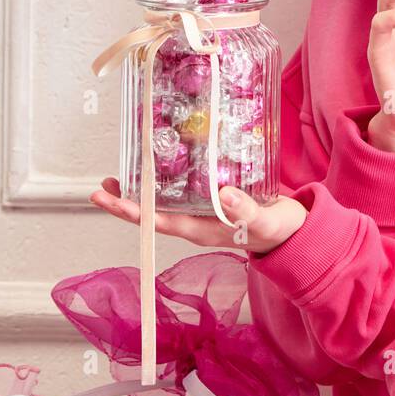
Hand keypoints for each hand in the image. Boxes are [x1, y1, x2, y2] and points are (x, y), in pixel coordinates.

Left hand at [89, 176, 307, 253]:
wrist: (292, 231)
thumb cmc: (278, 229)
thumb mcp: (264, 220)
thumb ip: (244, 211)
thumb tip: (222, 195)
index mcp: (201, 230)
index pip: (158, 222)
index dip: (133, 211)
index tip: (111, 199)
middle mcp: (195, 222)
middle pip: (152, 214)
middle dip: (126, 201)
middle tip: (102, 185)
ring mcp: (201, 212)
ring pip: (163, 203)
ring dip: (141, 190)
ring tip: (120, 175)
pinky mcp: (210, 200)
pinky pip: (180, 191)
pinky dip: (165, 179)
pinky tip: (161, 165)